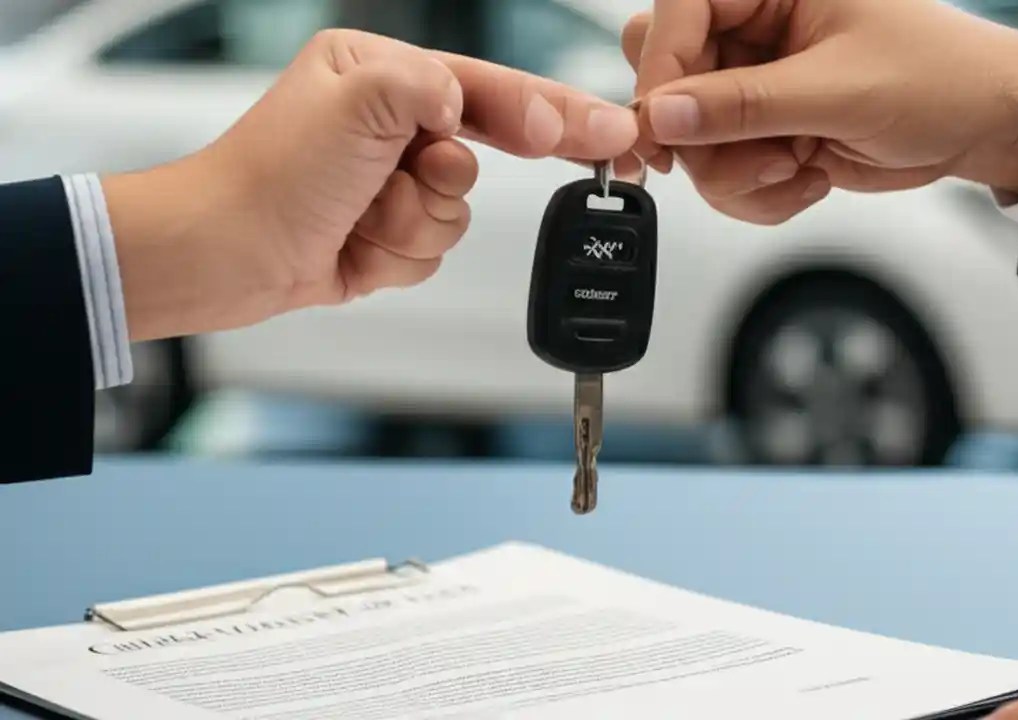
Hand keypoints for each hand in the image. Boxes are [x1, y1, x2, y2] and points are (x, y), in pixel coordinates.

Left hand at [104, 29, 638, 341]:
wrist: (228, 255)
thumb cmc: (271, 177)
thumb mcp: (357, 98)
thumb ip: (429, 83)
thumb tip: (464, 105)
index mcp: (381, 73)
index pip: (488, 84)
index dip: (552, 109)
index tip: (607, 131)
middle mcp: (389, 124)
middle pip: (482, 150)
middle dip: (446, 177)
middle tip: (423, 180)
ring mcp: (388, 182)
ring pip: (459, 211)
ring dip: (414, 223)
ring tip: (363, 215)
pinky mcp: (385, 233)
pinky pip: (434, 249)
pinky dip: (400, 255)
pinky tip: (358, 246)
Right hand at [624, 0, 1017, 224]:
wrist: (984, 126)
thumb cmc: (940, 78)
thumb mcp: (839, 90)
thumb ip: (743, 104)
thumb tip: (663, 115)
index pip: (682, 11)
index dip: (662, 70)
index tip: (662, 127)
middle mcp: (758, 27)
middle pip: (672, 76)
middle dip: (700, 134)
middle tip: (746, 158)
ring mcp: (758, 82)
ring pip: (691, 135)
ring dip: (735, 172)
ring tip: (795, 168)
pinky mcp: (765, 128)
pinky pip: (721, 168)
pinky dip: (755, 191)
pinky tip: (806, 177)